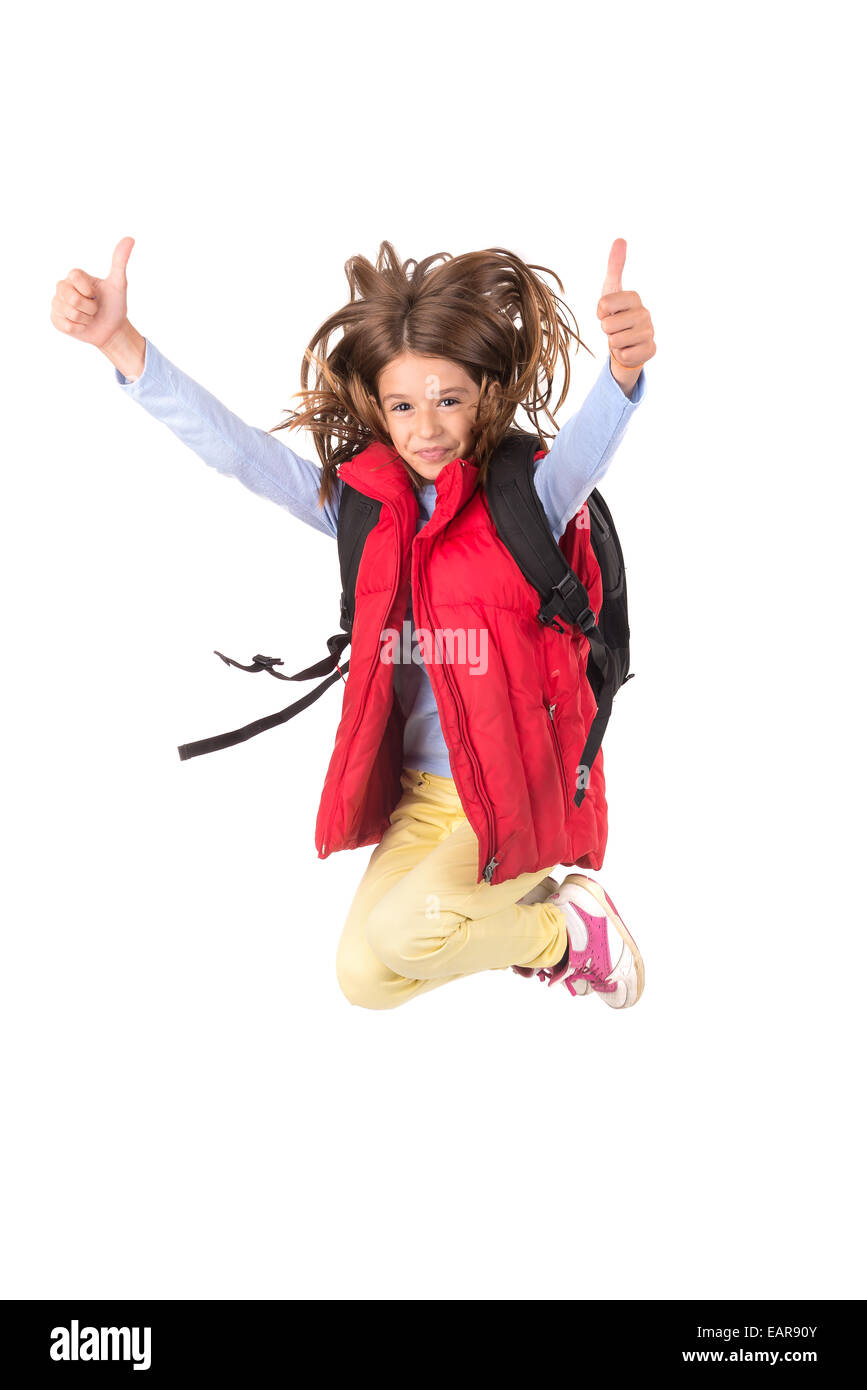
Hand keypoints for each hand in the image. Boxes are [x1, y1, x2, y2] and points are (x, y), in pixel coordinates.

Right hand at [49, 237, 135, 349]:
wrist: (112, 329)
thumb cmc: (114, 305)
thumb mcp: (118, 284)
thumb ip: (120, 261)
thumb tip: (130, 238)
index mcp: (74, 276)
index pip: (75, 277)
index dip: (89, 289)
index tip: (95, 293)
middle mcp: (62, 288)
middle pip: (72, 298)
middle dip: (89, 307)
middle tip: (94, 308)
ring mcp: (57, 304)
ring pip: (70, 313)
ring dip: (86, 319)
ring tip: (89, 316)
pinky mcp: (56, 320)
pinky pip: (67, 325)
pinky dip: (80, 328)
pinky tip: (82, 325)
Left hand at [597, 239, 655, 371]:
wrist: (628, 341)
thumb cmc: (617, 313)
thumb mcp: (611, 289)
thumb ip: (614, 265)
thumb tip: (620, 239)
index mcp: (634, 297)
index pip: (603, 304)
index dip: (600, 312)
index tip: (607, 312)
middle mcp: (645, 313)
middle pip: (608, 325)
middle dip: (607, 329)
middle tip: (615, 327)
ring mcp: (649, 332)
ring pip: (615, 341)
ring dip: (614, 342)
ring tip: (622, 337)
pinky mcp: (650, 350)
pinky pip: (624, 356)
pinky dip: (622, 355)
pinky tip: (629, 348)